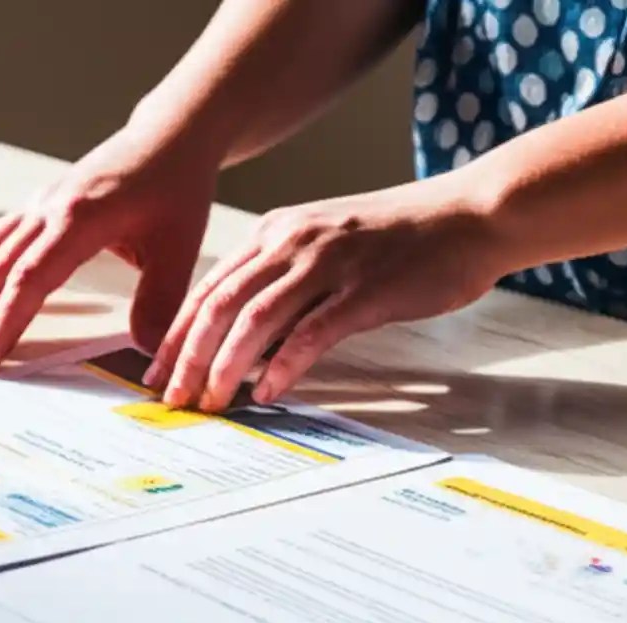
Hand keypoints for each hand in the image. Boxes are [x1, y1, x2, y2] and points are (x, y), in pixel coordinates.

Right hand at [0, 127, 218, 369]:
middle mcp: (50, 209)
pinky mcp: (39, 208)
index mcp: (80, 218)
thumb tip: (148, 352)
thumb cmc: (175, 187)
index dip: (4, 321)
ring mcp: (40, 205)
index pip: (30, 278)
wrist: (169, 137)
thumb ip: (160, 300)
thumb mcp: (180, 247)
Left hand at [143, 178, 506, 412]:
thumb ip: (281, 280)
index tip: (156, 371)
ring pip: (255, 321)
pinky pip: (311, 333)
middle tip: (171, 398)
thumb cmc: (400, 239)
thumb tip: (244, 338)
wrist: (470, 215)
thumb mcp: (325, 245)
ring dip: (225, 368)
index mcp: (276, 231)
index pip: (209, 288)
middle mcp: (293, 241)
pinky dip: (284, 366)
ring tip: (210, 403)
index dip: (177, 333)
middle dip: (188, 357)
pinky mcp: (365, 290)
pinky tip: (268, 392)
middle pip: (220, 306)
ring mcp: (328, 264)